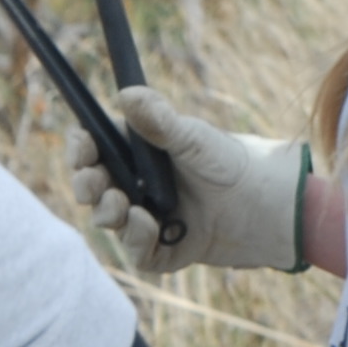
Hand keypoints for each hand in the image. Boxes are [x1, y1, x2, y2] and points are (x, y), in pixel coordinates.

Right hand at [68, 90, 308, 272]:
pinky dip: (137, 238)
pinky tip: (148, 223)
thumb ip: (158, 119)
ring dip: (107, 212)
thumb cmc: (229, 162)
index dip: (80, 150)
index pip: (93, 152)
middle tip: (93, 183)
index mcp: (134, 156)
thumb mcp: (192, 137)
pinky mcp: (161, 251)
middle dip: (85, 186)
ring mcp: (144, 221)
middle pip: (92, 189)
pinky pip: (136, 251)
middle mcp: (134, 188)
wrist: (267, 203)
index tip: (81, 147)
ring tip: (121, 204)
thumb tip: (124, 95)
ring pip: (108, 221)